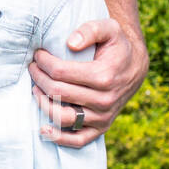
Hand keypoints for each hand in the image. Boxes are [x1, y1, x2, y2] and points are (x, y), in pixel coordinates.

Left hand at [28, 17, 147, 147]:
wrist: (135, 67)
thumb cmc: (117, 46)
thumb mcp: (109, 28)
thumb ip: (90, 30)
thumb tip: (70, 44)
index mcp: (104, 76)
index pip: (60, 72)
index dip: (43, 62)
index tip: (38, 55)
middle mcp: (104, 100)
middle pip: (57, 92)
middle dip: (39, 78)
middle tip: (33, 67)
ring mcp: (102, 117)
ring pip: (62, 116)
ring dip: (43, 102)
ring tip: (36, 88)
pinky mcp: (101, 128)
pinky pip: (78, 140)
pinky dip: (59, 138)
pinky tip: (44, 128)